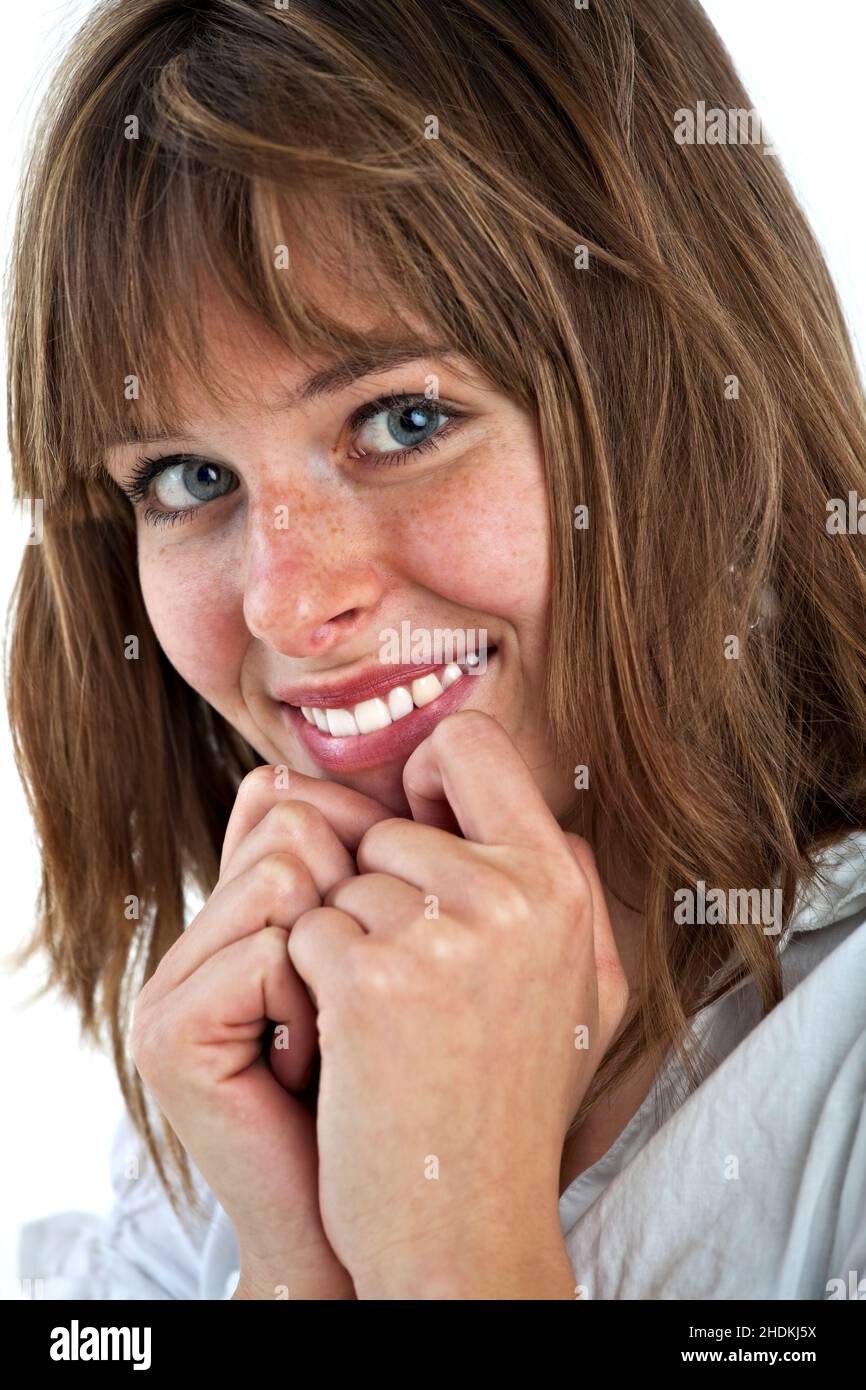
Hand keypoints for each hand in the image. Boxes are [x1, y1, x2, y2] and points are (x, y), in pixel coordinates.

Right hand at [131, 765, 391, 1299]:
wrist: (378, 1219)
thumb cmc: (409, 1087)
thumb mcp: (404, 960)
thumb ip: (386, 870)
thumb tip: (395, 764)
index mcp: (240, 908)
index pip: (296, 795)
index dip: (368, 848)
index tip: (395, 941)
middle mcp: (198, 932)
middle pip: (293, 816)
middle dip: (363, 902)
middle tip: (366, 1001)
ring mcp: (173, 980)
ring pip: (286, 871)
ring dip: (346, 957)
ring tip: (340, 1035)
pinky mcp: (169, 1029)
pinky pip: (274, 950)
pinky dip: (317, 1007)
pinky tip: (311, 1067)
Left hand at [287, 711, 628, 1297]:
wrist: (464, 1225)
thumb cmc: (512, 1103)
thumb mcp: (585, 991)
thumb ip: (570, 890)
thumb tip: (547, 817)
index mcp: (559, 884)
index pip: (471, 743)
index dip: (429, 778)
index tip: (415, 833)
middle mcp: (508, 895)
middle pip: (387, 822)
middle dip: (377, 888)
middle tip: (407, 981)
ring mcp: (437, 935)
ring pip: (340, 880)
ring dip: (343, 942)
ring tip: (389, 1023)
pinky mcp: (368, 979)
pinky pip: (304, 928)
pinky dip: (308, 982)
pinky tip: (350, 1043)